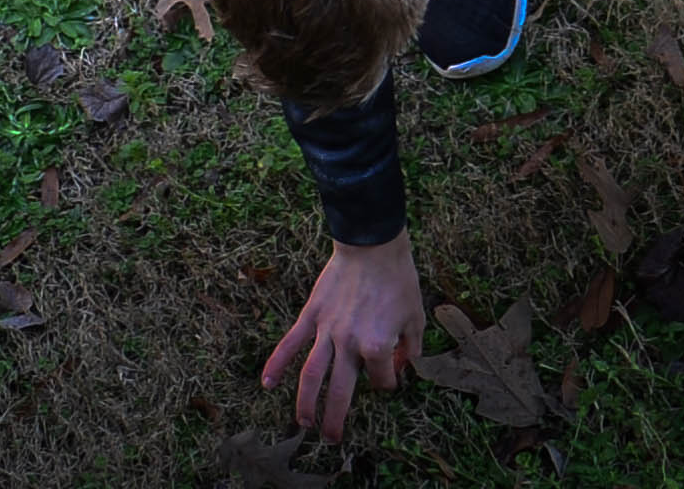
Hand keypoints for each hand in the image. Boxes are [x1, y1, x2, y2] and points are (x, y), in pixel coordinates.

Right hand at [261, 233, 426, 440]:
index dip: (389, 382)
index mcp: (378, 347)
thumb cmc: (398, 280)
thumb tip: (401, 367)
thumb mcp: (416, 318)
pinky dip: (277, 363)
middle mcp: (349, 344)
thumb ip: (411, 349)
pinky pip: (291, 342)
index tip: (392, 376)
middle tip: (331, 439)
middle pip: (341, 391)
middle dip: (335, 419)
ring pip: (312, 374)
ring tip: (302, 424)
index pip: (382, 381)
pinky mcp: (312, 315)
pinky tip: (267, 383)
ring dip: (305, 402)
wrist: (372, 245)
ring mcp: (327, 330)